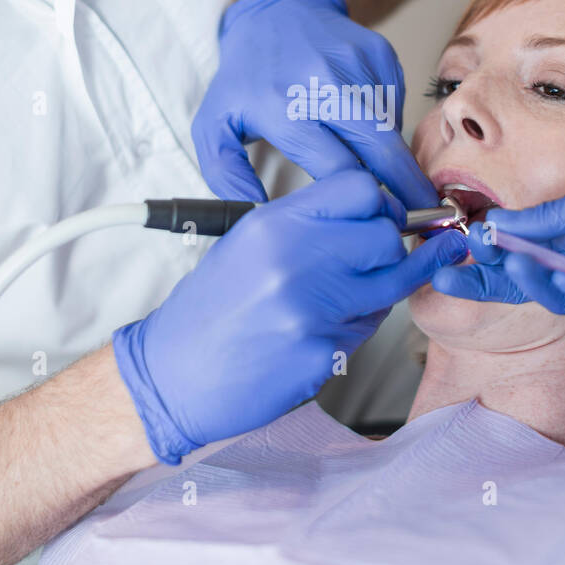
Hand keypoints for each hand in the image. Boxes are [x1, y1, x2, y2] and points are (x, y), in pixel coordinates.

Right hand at [112, 169, 466, 461]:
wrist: (173, 376)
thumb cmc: (210, 312)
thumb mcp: (247, 245)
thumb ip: (307, 225)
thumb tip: (376, 216)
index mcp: (273, 224)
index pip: (361, 188)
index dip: (378, 204)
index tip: (377, 219)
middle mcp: (294, 259)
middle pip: (386, 235)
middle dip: (387, 251)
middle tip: (366, 266)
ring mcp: (310, 309)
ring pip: (390, 284)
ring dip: (378, 291)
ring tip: (342, 300)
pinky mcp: (321, 353)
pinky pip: (368, 330)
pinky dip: (355, 330)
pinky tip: (319, 333)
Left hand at [191, 0, 436, 209]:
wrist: (275, 11)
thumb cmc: (246, 77)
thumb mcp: (214, 126)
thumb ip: (226, 177)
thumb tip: (254, 214)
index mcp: (282, 108)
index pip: (337, 168)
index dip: (358, 199)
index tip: (371, 218)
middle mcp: (323, 83)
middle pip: (380, 149)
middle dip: (405, 187)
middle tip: (424, 214)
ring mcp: (356, 64)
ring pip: (392, 128)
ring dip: (392, 155)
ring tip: (380, 168)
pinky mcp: (379, 53)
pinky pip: (396, 104)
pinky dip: (388, 123)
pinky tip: (363, 122)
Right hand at [433, 154, 564, 333]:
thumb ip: (554, 216)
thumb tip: (501, 221)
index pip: (521, 248)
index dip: (488, 254)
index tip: (456, 249)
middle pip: (526, 281)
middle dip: (488, 280)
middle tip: (454, 274)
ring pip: (555, 297)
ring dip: (531, 281)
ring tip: (512, 261)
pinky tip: (564, 277)